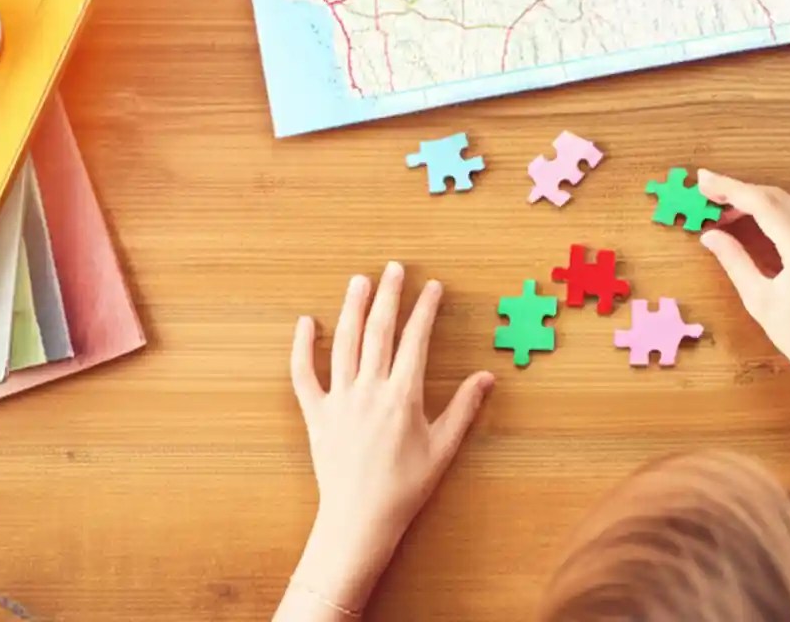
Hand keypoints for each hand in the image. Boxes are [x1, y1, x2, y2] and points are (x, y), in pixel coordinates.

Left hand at [287, 262, 494, 612]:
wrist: (359, 520)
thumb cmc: (405, 487)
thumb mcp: (442, 448)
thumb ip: (463, 408)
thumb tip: (486, 378)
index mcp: (402, 396)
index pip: (415, 341)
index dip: (425, 310)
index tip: (432, 287)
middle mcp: (369, 390)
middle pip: (379, 331)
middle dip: (388, 296)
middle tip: (394, 269)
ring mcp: (340, 399)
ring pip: (345, 343)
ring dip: (352, 308)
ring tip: (359, 281)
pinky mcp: (316, 414)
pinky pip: (304, 374)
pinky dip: (303, 347)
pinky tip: (307, 322)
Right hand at [697, 170, 789, 383]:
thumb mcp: (760, 300)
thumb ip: (734, 261)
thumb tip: (710, 235)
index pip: (763, 204)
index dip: (730, 188)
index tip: (703, 181)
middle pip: (777, 198)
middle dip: (741, 192)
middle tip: (708, 193)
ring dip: (758, 202)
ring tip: (725, 211)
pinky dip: (776, 214)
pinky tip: (755, 222)